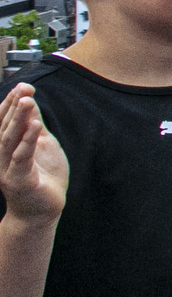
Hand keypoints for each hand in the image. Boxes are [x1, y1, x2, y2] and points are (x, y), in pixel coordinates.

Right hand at [0, 84, 65, 225]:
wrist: (42, 210)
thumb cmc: (42, 177)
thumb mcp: (42, 144)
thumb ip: (34, 125)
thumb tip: (30, 100)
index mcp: (6, 147)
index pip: (5, 121)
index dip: (11, 103)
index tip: (23, 85)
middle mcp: (2, 156)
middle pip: (5, 127)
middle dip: (14, 107)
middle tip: (25, 88)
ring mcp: (7, 168)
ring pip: (10, 140)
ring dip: (18, 120)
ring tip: (28, 102)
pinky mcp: (17, 180)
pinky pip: (21, 159)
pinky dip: (27, 142)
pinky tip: (34, 127)